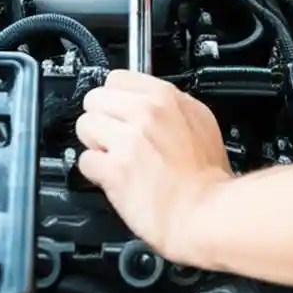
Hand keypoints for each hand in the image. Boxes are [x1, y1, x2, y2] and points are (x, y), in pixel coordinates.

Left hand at [76, 70, 232, 262]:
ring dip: (95, 145)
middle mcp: (146, 114)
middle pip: (94, 100)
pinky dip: (96, 173)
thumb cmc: (207, 179)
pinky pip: (85, 160)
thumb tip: (146, 103)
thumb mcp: (200, 124)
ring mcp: (129, 140)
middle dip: (100, 120)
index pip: (117, 78)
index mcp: (166, 98)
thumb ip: (170, 108)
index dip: (114, 99)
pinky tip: (114, 178)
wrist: (207, 214)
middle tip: (115, 139)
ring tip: (116, 159)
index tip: (118, 113)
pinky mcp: (116, 169)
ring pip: (85, 126)